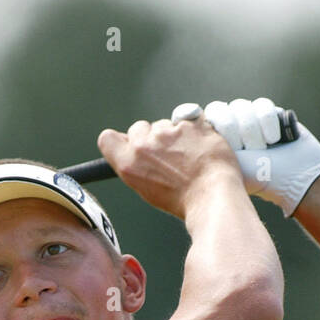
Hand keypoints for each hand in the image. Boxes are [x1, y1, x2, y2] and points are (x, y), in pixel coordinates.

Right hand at [97, 112, 244, 219]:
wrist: (212, 195)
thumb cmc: (183, 199)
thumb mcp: (148, 189)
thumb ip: (137, 166)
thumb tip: (136, 152)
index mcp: (129, 164)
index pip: (107, 139)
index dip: (121, 140)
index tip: (132, 144)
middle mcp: (144, 145)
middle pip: (139, 127)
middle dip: (151, 136)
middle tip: (168, 154)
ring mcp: (167, 132)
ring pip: (165, 124)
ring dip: (175, 134)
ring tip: (190, 155)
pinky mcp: (190, 123)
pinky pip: (190, 120)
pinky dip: (196, 131)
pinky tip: (202, 148)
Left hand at [203, 98, 319, 216]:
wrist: (294, 179)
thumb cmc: (257, 180)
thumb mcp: (225, 167)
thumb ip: (207, 148)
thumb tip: (187, 131)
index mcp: (213, 142)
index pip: (202, 118)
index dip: (214, 125)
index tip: (222, 141)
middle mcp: (229, 129)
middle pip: (219, 110)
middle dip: (234, 130)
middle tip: (245, 150)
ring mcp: (248, 120)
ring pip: (240, 106)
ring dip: (252, 130)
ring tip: (262, 149)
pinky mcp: (268, 113)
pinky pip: (261, 105)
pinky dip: (268, 122)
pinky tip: (274, 139)